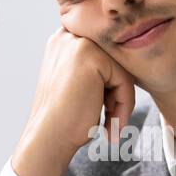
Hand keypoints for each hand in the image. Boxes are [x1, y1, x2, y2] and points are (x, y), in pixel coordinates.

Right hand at [10, 25, 135, 175]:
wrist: (48, 139)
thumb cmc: (64, 119)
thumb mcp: (77, 84)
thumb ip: (95, 68)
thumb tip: (127, 65)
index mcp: (63, 41)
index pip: (106, 52)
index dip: (112, 81)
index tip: (108, 110)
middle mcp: (68, 36)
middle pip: (115, 60)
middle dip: (118, 91)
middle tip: (112, 121)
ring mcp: (78, 44)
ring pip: (122, 70)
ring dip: (122, 102)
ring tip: (112, 127)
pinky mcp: (91, 57)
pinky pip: (124, 80)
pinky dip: (123, 106)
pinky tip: (112, 126)